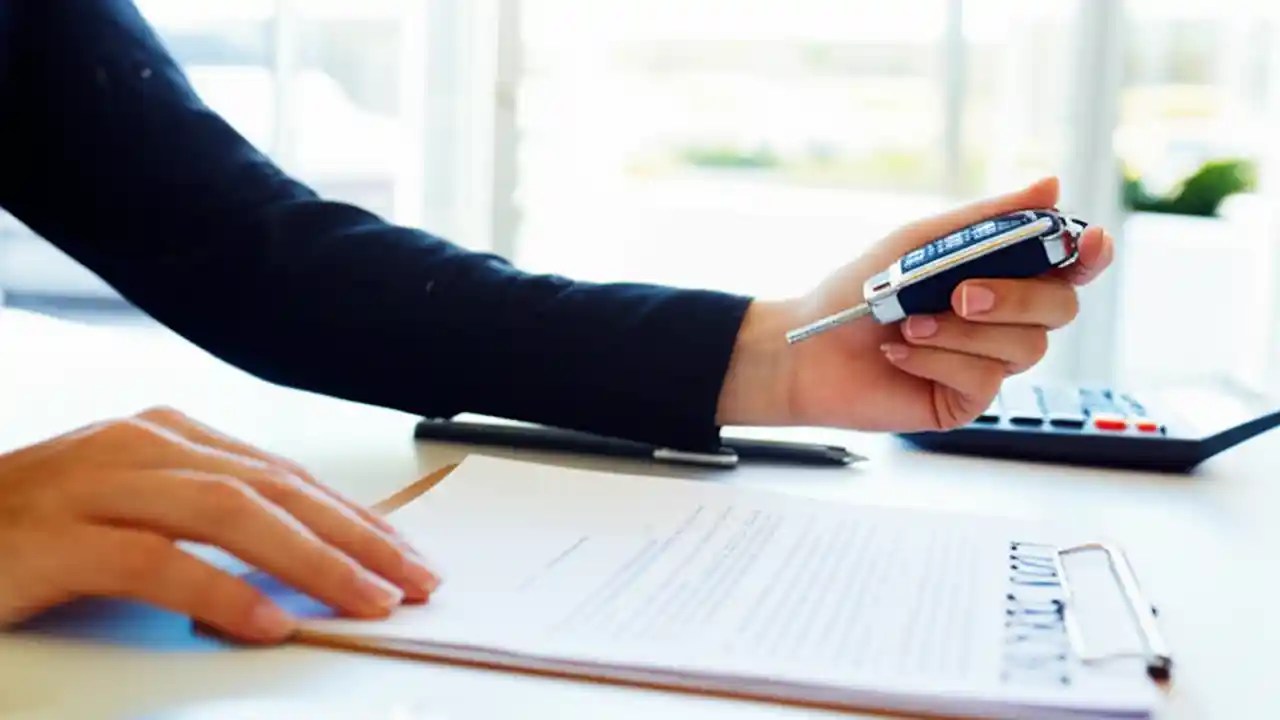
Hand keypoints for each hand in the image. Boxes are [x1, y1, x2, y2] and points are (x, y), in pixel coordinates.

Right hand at [0, 407, 438, 643]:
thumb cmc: (35, 528)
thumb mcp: (136, 512)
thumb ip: (210, 526)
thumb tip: (305, 561)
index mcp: (169, 438)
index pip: (285, 476)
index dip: (354, 516)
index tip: (406, 554)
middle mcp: (142, 447)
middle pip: (274, 490)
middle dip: (355, 537)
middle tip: (413, 579)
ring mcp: (98, 486)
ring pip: (231, 514)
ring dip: (312, 560)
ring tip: (366, 600)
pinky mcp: (59, 538)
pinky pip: (157, 563)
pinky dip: (221, 592)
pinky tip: (268, 621)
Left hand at [717, 177, 1114, 430]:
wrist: (806, 347)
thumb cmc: (857, 291)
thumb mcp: (921, 243)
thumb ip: (987, 220)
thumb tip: (1052, 185)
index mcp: (1000, 275)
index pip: (1066, 266)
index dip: (1088, 254)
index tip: (1088, 241)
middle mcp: (1003, 321)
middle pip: (1058, 308)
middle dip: (1013, 297)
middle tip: (959, 293)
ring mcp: (988, 363)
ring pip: (1023, 348)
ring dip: (961, 331)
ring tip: (907, 322)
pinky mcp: (965, 401)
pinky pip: (983, 380)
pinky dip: (937, 358)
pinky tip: (899, 352)